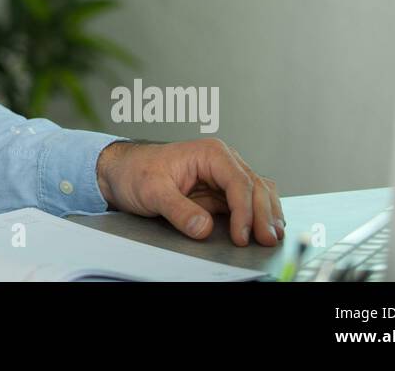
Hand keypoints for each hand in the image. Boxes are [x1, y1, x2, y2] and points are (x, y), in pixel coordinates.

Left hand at [95, 139, 283, 246]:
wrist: (121, 172)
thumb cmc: (135, 172)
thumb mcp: (151, 191)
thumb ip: (178, 209)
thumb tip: (203, 227)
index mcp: (209, 153)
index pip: (238, 182)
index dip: (245, 211)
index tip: (241, 235)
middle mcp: (222, 161)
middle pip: (255, 187)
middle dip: (263, 214)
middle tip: (267, 240)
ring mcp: (223, 176)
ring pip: (258, 192)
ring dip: (267, 214)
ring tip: (272, 237)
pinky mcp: (220, 191)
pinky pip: (248, 200)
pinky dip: (259, 214)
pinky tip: (264, 228)